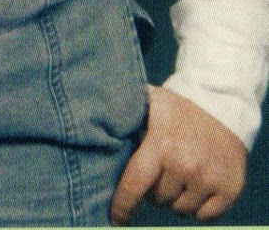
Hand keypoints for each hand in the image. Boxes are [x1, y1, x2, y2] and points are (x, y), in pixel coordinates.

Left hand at [110, 86, 245, 222]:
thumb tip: (91, 126)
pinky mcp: (229, 190)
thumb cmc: (177, 107)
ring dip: (175, 199)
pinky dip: (197, 207)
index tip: (115, 218)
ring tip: (177, 176)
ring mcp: (209, 179)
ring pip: (181, 210)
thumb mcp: (148, 102)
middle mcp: (185, 165)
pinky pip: (205, 216)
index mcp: (160, 144)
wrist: (222, 105)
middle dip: (153, 190)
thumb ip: (124, 118)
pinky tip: (195, 185)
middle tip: (158, 172)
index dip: (122, 205)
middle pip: (158, 199)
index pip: (134, 184)